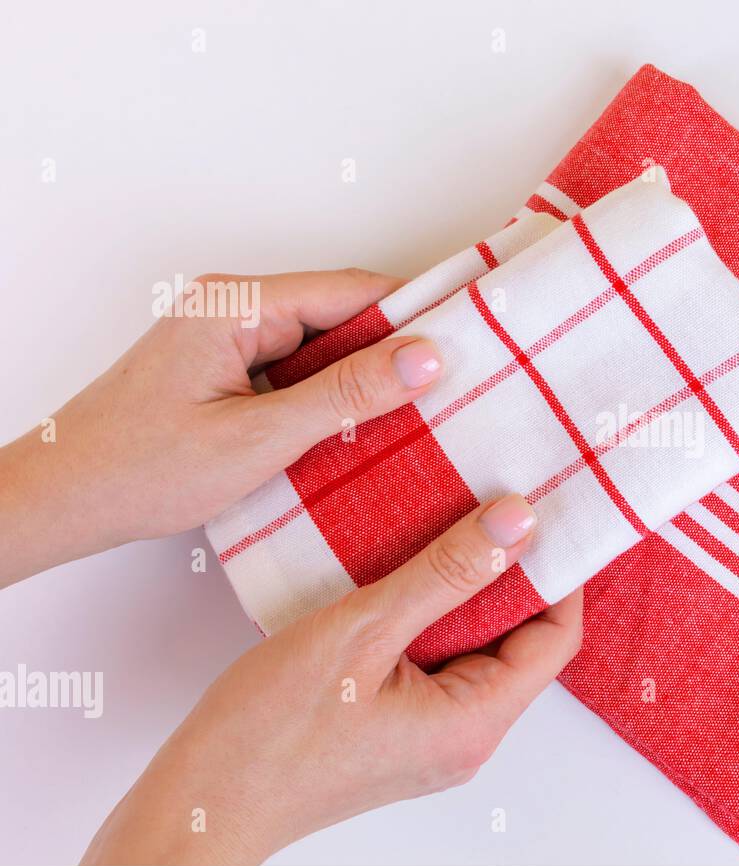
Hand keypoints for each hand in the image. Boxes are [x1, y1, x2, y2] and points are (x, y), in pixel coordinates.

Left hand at [0, 269, 440, 586]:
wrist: (65, 500)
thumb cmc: (140, 468)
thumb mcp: (259, 437)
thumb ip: (346, 395)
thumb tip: (423, 357)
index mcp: (234, 304)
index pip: (350, 292)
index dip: (415, 313)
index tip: (473, 336)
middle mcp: (232, 307)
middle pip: (340, 316)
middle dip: (395, 351)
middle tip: (456, 386)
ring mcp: (228, 338)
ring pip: (322, 347)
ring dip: (364, 380)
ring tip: (420, 413)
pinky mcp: (227, 369)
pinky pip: (298, 371)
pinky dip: (331, 397)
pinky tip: (362, 429)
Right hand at [81, 493, 581, 865]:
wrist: (199, 803)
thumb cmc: (267, 734)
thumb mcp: (361, 631)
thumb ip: (446, 574)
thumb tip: (518, 522)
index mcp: (473, 722)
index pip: (556, 638)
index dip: (559, 573)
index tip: (545, 512)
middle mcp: (466, 737)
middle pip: (521, 641)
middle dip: (511, 573)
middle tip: (492, 504)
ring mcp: (433, 737)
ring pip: (475, 647)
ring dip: (465, 590)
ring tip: (446, 526)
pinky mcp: (400, 729)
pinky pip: (438, 661)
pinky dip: (431, 615)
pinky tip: (404, 574)